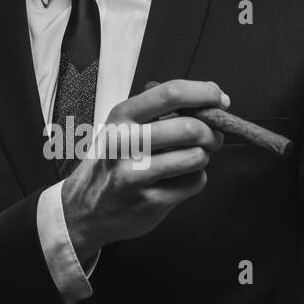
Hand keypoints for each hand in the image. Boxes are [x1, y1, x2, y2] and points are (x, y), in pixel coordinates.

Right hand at [61, 79, 228, 262]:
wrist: (84, 210)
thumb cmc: (112, 163)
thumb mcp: (123, 128)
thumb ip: (162, 112)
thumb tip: (212, 96)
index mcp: (121, 117)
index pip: (170, 94)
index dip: (204, 93)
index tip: (219, 99)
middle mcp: (124, 143)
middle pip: (189, 128)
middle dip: (212, 132)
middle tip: (213, 137)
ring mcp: (135, 175)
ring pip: (196, 157)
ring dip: (203, 157)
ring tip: (191, 159)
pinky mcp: (149, 202)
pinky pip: (194, 183)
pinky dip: (194, 180)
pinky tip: (177, 180)